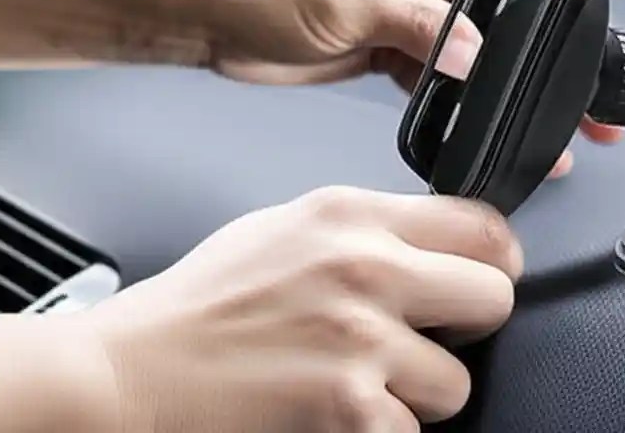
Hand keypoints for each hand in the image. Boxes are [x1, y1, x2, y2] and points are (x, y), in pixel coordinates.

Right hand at [78, 186, 521, 431]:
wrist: (130, 377)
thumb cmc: (201, 308)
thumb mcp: (286, 230)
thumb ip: (366, 229)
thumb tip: (437, 242)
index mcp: (350, 214)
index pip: (483, 223)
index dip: (491, 258)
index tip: (481, 276)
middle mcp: (365, 268)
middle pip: (494, 297)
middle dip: (468, 326)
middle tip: (426, 337)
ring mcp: (361, 341)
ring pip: (457, 382)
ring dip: (417, 393)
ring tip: (358, 382)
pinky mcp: (350, 408)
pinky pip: (411, 431)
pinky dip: (381, 431)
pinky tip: (333, 413)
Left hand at [163, 0, 621, 175]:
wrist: (198, 15)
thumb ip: (423, 27)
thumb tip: (480, 58)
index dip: (536, 25)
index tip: (566, 64)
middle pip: (494, 21)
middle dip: (526, 66)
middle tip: (575, 110)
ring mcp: (405, 8)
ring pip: (469, 55)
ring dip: (493, 91)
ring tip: (532, 131)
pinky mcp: (386, 46)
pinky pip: (436, 78)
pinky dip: (453, 104)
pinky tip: (475, 130)